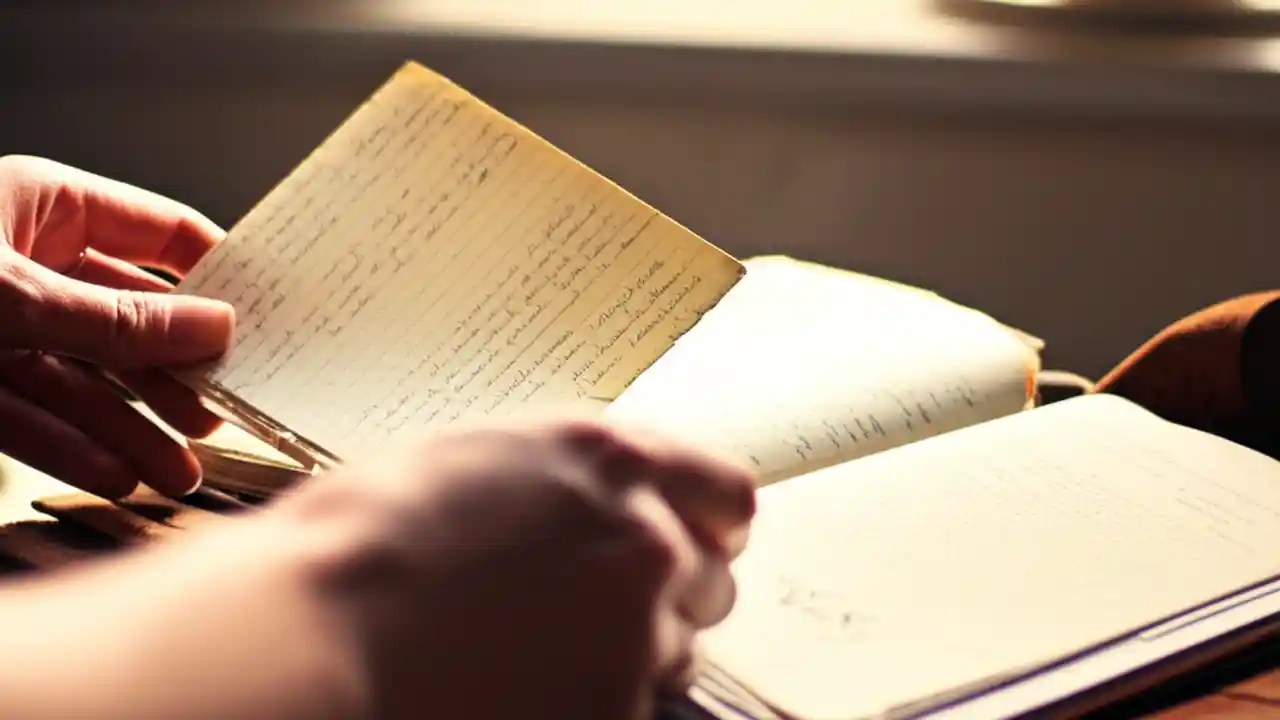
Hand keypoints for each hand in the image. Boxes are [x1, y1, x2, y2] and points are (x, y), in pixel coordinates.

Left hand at [0, 155, 232, 497]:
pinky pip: (28, 412)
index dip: (214, 274)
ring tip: (175, 473)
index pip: (158, 233)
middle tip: (219, 416)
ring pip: (81, 377)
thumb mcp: (11, 296)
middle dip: (171, 377)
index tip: (266, 320)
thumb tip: (216, 327)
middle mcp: (26, 260)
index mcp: (42, 205)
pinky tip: (114, 475)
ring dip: (128, 428)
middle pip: (127, 320)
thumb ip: (116, 321)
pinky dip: (69, 445)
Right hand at [280, 418, 755, 719]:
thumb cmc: (362, 541)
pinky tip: (516, 688)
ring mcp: (634, 632)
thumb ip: (563, 483)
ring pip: (671, 652)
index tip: (694, 542)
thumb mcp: (475, 465)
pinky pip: (627, 706)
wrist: (318, 633)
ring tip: (535, 654)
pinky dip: (588, 701)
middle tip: (594, 610)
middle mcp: (642, 540)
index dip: (708, 524)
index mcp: (610, 461)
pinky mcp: (614, 707)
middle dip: (666, 596)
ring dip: (626, 655)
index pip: (725, 493)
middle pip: (708, 580)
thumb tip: (587, 506)